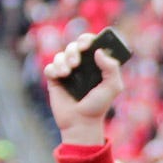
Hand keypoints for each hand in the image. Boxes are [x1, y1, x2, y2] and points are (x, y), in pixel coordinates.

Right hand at [43, 31, 125, 146]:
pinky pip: (50, 67)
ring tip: (67, 73)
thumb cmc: (98, 106)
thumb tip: (98, 51)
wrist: (81, 122)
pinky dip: (54, 69)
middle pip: (73, 46)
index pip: (90, 44)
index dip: (87, 39)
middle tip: (77, 62)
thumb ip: (112, 68)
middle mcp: (81, 66)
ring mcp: (67, 72)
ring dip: (63, 60)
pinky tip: (60, 77)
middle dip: (73, 50)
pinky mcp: (54, 80)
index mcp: (95, 64)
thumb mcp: (112, 87)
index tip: (87, 45)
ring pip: (60, 55)